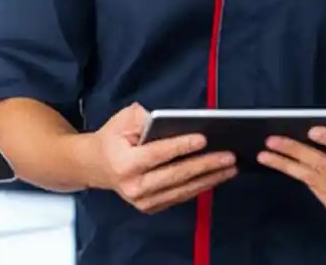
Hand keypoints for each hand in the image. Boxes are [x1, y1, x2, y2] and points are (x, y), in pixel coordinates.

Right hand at [83, 103, 237, 213]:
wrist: (96, 166)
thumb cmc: (112, 138)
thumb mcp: (122, 120)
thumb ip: (144, 118)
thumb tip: (171, 122)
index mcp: (125, 163)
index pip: (158, 153)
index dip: (181, 146)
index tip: (204, 138)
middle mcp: (134, 186)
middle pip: (176, 175)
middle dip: (205, 165)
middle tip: (228, 156)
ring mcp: (143, 201)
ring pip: (182, 189)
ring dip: (209, 178)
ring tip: (230, 167)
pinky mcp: (151, 207)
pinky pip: (180, 196)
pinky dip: (200, 186)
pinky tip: (216, 176)